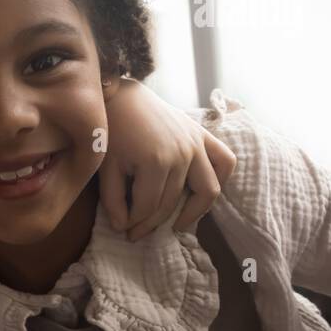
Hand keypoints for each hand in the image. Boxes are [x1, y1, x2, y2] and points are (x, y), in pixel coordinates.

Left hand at [102, 79, 236, 239]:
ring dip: (194, 212)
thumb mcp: (105, 167)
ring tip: (178, 225)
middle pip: (172, 202)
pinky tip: (202, 194)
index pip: (149, 207)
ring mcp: (196, 144)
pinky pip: (225, 162)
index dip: (136, 224)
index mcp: (156, 162)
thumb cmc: (110, 132)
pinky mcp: (202, 135)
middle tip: (139, 234)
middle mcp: (183, 154)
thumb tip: (124, 227)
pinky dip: (221, 179)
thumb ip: (113, 200)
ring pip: (206, 190)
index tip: (126, 232)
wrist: (120, 97)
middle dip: (154, 223)